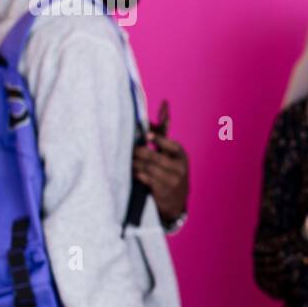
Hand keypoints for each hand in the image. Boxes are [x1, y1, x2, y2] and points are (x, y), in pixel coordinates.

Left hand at [133, 100, 189, 224]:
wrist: (176, 200)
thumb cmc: (170, 170)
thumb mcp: (171, 154)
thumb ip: (164, 134)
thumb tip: (164, 106)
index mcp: (181, 156)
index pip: (172, 146)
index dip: (159, 140)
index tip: (146, 135)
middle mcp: (179, 168)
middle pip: (154, 157)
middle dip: (140, 152)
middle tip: (129, 148)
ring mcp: (171, 181)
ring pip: (147, 168)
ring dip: (134, 163)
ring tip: (126, 159)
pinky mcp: (162, 192)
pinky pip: (144, 179)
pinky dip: (136, 173)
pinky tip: (131, 170)